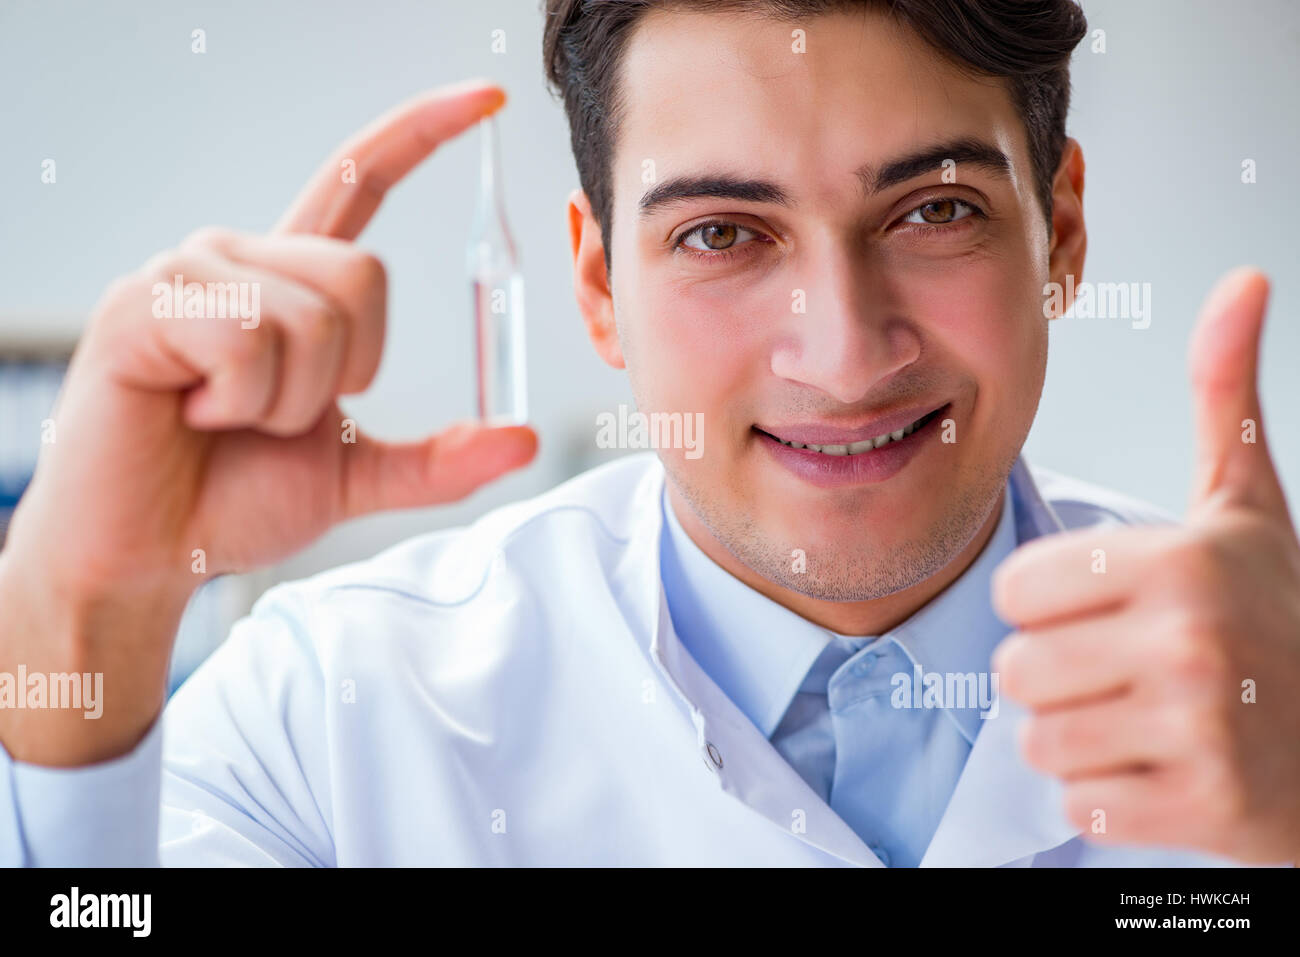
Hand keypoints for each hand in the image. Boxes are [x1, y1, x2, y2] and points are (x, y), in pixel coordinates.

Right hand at [0, 79, 537, 764]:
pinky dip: (241, 400)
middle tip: (276, 416)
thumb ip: (438, 460)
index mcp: (292, 283)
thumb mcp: (355, 477)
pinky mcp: (142, 306)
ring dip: (288, 401)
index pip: (362, 180)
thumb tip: (525, 442)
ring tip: (226, 417)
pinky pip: (249, 337)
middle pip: (362, 276)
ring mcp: (188, 274)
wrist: (151, 556)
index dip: (423, 134)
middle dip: (342, 375)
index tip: (487, 99)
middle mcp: (241, 257)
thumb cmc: (232, 500)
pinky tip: (192, 412)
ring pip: (311, 315)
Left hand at [991, 267, 1299, 863]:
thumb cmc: (1280, 618)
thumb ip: (1225, 398)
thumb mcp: (1248, 506)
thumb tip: (1242, 280)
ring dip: (1081, 734)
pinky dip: (1110, 793)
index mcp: (1181, 562)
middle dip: (1060, 674)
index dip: (1052, 603)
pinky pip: (1078, 801)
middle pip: (1014, 668)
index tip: (1113, 607)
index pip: (1013, 590)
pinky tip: (1165, 766)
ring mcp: (1200, 733)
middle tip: (1131, 670)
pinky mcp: (1202, 810)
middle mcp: (1191, 643)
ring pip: (1039, 737)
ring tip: (1147, 715)